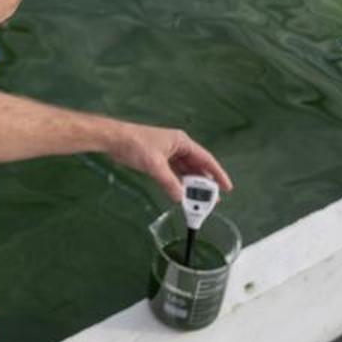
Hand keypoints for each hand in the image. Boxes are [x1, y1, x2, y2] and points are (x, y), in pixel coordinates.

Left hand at [107, 122, 232, 201]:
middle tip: (212, 200)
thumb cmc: (134, 143)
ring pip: (185, 173)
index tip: (226, 187)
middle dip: (205, 184)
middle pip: (196, 167)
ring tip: (199, 201)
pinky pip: (174, 175)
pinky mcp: (158, 161)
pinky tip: (182, 195)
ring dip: (191, 186)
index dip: (217, 173)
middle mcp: (178, 147)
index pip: (206, 159)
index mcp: (182, 142)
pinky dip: (178, 185)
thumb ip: (169, 182)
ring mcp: (168, 155)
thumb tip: (180, 197)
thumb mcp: (154, 164)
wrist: (114, 140)